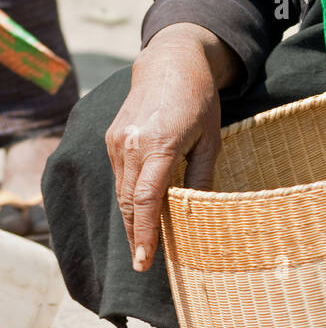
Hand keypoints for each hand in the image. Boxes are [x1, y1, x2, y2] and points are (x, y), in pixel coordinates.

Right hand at [105, 24, 238, 271]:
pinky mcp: (111, 138)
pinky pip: (119, 176)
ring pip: (121, 191)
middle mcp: (131, 144)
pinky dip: (128, 197)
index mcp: (159, 144)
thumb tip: (199, 212)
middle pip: (129, 202)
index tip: (145, 260)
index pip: (147, 199)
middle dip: (135, 235)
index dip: (146, 233)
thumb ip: (203, 175)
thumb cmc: (199, 99)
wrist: (170, 61)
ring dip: (131, 220)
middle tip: (143, 265)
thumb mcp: (211, 137)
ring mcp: (117, 141)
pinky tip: (139, 213)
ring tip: (143, 246)